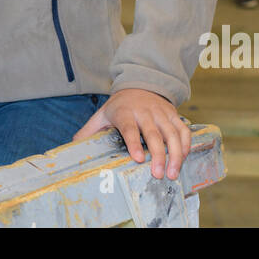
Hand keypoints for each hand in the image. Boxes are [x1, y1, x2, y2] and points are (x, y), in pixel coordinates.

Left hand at [72, 88, 190, 179]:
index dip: (134, 143)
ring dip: (175, 154)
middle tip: (159, 174)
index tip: (138, 158)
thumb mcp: (102, 114)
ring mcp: (161, 113)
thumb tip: (72, 145)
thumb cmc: (120, 106)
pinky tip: (183, 159)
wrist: (140, 83)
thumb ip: (89, 130)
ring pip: (172, 133)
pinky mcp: (174, 114)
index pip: (129, 128)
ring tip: (173, 173)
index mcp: (125, 112)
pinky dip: (186, 144)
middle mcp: (145, 111)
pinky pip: (183, 130)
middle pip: (153, 134)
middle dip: (158, 155)